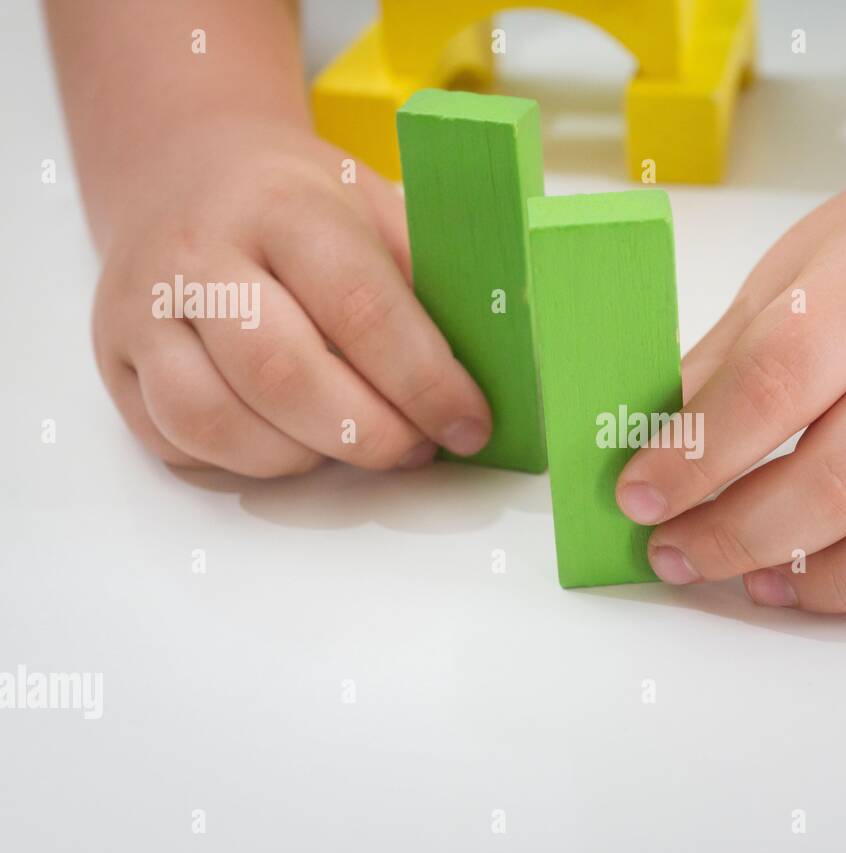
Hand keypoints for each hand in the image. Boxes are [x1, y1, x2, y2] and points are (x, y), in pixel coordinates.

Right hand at [92, 119, 490, 476]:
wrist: (186, 172)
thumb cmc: (302, 203)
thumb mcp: (375, 206)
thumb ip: (430, 277)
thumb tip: (507, 361)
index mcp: (280, 205)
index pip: (360, 307)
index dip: (425, 381)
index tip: (470, 425)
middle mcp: (197, 256)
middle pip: (284, 375)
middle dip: (369, 434)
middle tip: (418, 449)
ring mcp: (141, 312)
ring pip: (218, 423)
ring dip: (305, 458)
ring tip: (355, 444)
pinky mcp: (114, 363)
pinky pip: (180, 444)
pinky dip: (247, 463)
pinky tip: (294, 441)